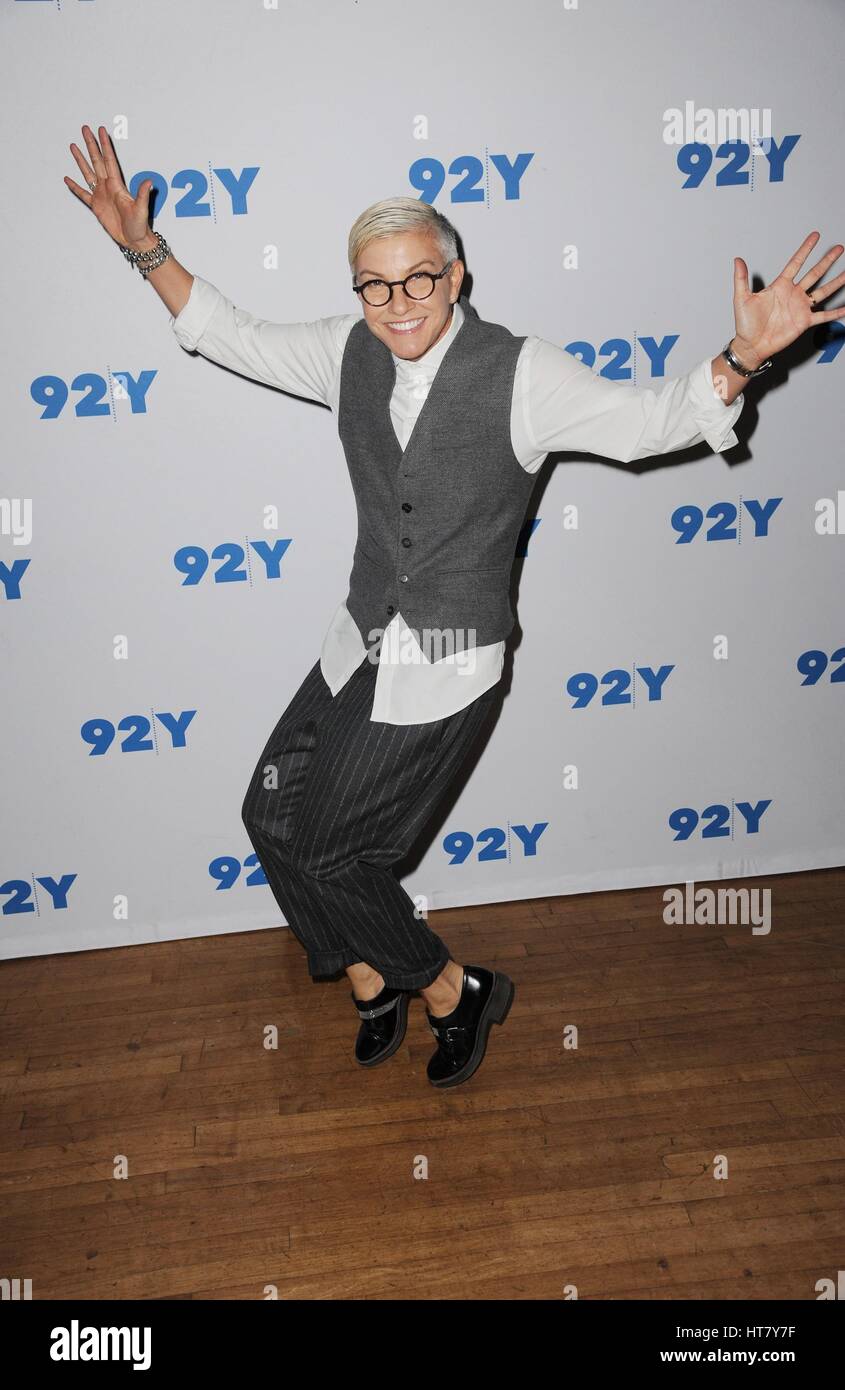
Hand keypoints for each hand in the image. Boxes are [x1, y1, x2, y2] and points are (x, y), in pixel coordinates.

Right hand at [64, 124, 153, 248]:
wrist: (134, 240)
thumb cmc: (139, 225)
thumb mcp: (141, 209)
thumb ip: (143, 194)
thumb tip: (149, 182)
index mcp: (117, 185)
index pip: (109, 160)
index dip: (105, 145)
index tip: (101, 130)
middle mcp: (107, 186)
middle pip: (97, 161)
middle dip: (91, 144)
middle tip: (84, 129)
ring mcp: (100, 195)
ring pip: (88, 172)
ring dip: (80, 160)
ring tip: (73, 146)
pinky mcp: (96, 206)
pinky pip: (83, 194)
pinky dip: (75, 186)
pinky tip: (67, 178)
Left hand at [730, 231, 844, 368]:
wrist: (751, 345)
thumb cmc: (745, 324)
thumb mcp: (741, 298)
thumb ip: (741, 278)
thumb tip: (737, 260)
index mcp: (780, 286)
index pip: (796, 263)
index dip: (806, 249)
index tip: (815, 236)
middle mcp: (793, 294)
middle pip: (814, 273)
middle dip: (827, 261)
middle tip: (839, 249)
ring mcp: (800, 307)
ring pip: (823, 291)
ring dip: (836, 282)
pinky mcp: (804, 322)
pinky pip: (824, 315)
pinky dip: (836, 312)